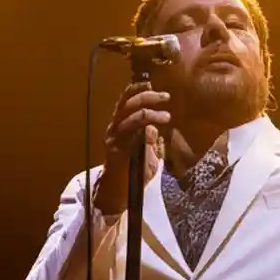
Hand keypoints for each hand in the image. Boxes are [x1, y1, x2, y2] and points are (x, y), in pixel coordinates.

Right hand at [91, 82, 168, 214]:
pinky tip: (156, 130)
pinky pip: (129, 132)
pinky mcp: (116, 149)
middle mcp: (114, 128)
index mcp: (120, 125)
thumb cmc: (134, 172)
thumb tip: (154, 129)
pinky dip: (143, 127)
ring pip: (128, 115)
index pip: (126, 100)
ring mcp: (114, 137)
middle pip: (127, 103)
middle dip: (147, 96)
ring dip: (149, 112)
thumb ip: (150, 140)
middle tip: (165, 96)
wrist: (119, 193)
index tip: (155, 86)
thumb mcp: (146, 153)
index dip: (139, 89)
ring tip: (166, 115)